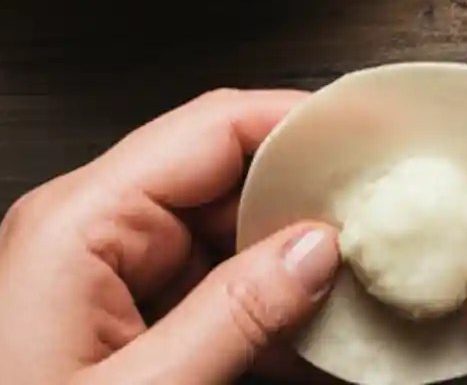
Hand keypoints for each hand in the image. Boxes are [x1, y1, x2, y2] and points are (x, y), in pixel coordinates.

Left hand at [0, 89, 340, 384]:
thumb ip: (234, 316)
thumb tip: (317, 248)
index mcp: (81, 220)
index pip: (211, 130)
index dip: (297, 121)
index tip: (369, 135)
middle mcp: (91, 232)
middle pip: (224, 183)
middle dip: (307, 205)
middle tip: (386, 228)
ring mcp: (103, 278)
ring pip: (223, 244)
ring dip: (293, 270)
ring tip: (365, 292)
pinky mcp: (114, 324)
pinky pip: (205, 297)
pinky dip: (261, 316)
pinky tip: (315, 344)